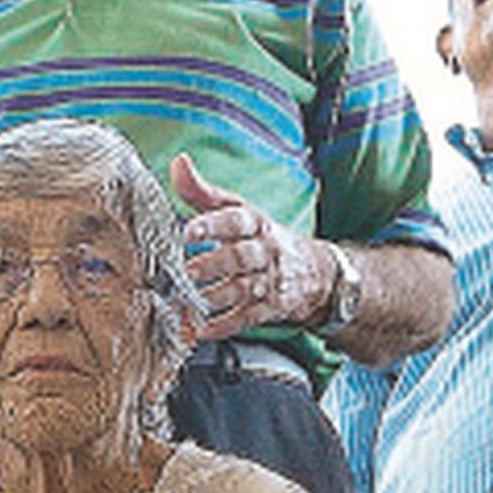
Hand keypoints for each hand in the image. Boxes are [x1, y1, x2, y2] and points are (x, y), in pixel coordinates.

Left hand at [172, 155, 331, 340]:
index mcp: (255, 223)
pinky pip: (246, 319)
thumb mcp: (236, 209)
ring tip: (189, 301)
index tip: (189, 230)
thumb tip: (178, 162)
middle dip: (214, 264)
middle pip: (241, 257)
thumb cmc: (259, 236)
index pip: (236, 220)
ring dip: (214, 297)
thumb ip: (202, 191)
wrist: (315, 272)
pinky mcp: (268, 308)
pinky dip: (223, 326)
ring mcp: (268, 281)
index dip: (213, 224)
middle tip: (188, 271)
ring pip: (242, 289)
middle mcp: (264, 251)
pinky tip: (201, 330)